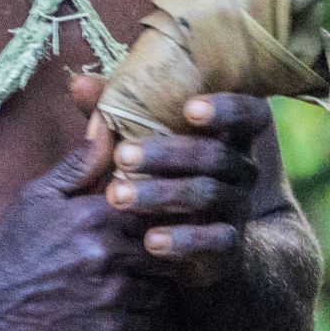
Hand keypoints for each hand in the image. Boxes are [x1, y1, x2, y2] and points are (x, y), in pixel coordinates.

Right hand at [0, 123, 167, 330]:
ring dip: (150, 289)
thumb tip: (106, 129)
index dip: (159, 221)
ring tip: (130, 287)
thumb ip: (78, 166)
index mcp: (96, 216)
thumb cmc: (10, 248)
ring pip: (159, 290)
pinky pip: (145, 323)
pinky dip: (138, 318)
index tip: (154, 228)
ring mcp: (109, 295)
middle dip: (158, 257)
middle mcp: (108, 254)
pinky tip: (117, 312)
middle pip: (164, 253)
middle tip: (147, 262)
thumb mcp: (36, 197)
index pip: (157, 213)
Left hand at [70, 75, 268, 288]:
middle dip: (167, 153)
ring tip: (117, 197)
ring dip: (161, 194)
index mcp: (229, 135)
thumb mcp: (146, 142)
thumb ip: (120, 114)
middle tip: (121, 156)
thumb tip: (79, 84)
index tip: (189, 108)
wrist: (199, 246)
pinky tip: (151, 242)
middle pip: (216, 155)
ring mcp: (238, 206)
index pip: (249, 113)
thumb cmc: (165, 176)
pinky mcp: (229, 244)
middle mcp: (242, 168)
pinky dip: (183, 240)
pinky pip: (215, 241)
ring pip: (208, 194)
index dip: (228, 108)